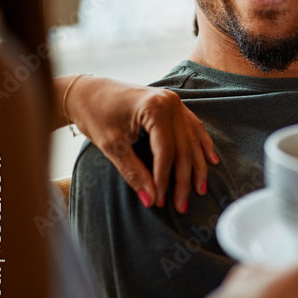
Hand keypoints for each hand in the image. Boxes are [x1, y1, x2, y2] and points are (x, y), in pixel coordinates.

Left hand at [64, 75, 216, 211]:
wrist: (86, 91)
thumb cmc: (95, 114)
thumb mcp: (111, 145)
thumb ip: (133, 172)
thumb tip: (150, 199)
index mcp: (155, 108)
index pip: (166, 151)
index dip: (164, 179)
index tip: (161, 201)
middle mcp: (171, 103)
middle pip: (183, 148)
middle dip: (183, 179)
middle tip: (181, 206)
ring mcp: (175, 102)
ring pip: (192, 140)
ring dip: (197, 166)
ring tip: (199, 190)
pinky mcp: (174, 105)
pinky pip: (194, 128)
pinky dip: (201, 145)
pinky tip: (210, 160)